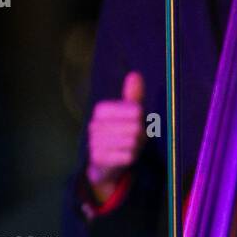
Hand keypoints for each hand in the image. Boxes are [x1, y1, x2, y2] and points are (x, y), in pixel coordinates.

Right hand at [85, 70, 146, 201]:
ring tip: (129, 147)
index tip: (136, 122)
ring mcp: (94, 142)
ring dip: (137, 146)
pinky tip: (124, 157)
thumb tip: (135, 73)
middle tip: (134, 138)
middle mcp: (94, 125)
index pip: (136, 110)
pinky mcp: (98, 159)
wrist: (106, 163)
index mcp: (101, 109)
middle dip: (141, 135)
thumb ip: (133, 95)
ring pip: (132, 142)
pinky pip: (127, 156)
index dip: (142, 119)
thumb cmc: (122, 133)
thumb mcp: (130, 114)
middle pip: (136, 128)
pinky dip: (131, 157)